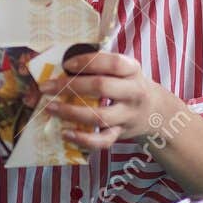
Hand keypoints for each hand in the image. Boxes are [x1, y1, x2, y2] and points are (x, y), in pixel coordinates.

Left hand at [39, 51, 170, 150]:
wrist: (155, 112)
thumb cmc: (128, 85)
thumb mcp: (124, 70)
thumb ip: (101, 66)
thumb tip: (61, 66)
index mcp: (132, 70)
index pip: (113, 63)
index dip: (88, 62)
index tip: (66, 65)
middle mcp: (133, 92)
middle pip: (102, 87)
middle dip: (70, 86)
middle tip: (47, 87)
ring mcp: (128, 115)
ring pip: (99, 116)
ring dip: (71, 112)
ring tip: (50, 108)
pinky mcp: (121, 134)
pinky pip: (102, 140)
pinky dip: (82, 139)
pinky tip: (65, 133)